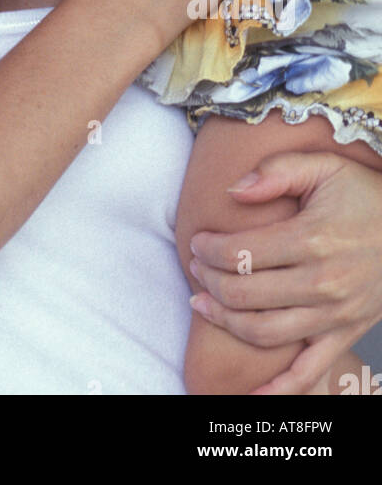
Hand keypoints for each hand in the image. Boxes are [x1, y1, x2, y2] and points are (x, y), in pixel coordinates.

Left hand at [188, 150, 381, 393]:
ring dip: (226, 322)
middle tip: (195, 270)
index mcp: (312, 239)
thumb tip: (234, 190)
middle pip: (246, 294)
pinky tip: (251, 392)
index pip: (242, 254)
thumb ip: (276, 171)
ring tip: (204, 305)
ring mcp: (334, 315)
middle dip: (210, 283)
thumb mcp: (324, 166)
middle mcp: (322, 283)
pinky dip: (278, 389)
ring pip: (265, 332)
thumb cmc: (366, 196)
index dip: (209, 250)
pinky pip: (309, 372)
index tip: (196, 243)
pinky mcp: (345, 335)